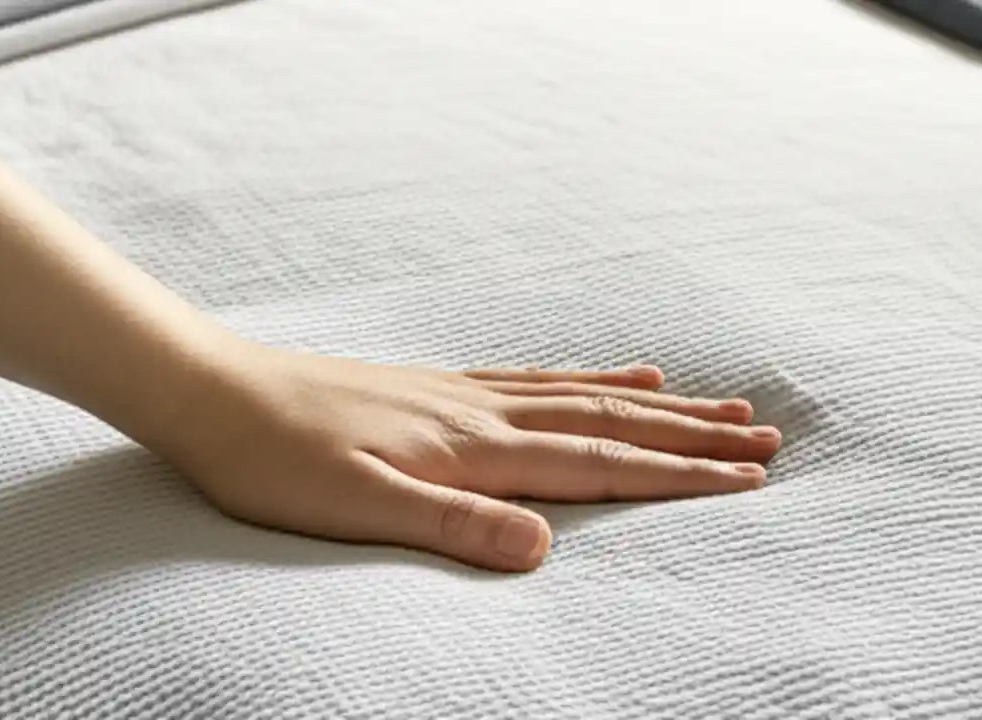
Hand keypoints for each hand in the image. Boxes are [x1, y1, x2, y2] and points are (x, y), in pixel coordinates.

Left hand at [160, 344, 781, 571]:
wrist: (215, 392)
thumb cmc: (276, 459)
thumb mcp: (357, 505)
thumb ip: (453, 527)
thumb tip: (543, 551)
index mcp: (477, 450)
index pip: (601, 465)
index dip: (680, 474)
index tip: (749, 477)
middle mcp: (487, 414)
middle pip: (613, 424)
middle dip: (694, 437)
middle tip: (765, 437)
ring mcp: (469, 395)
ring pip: (586, 398)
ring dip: (657, 407)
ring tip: (715, 403)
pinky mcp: (444, 389)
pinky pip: (540, 380)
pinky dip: (590, 380)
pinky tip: (612, 376)